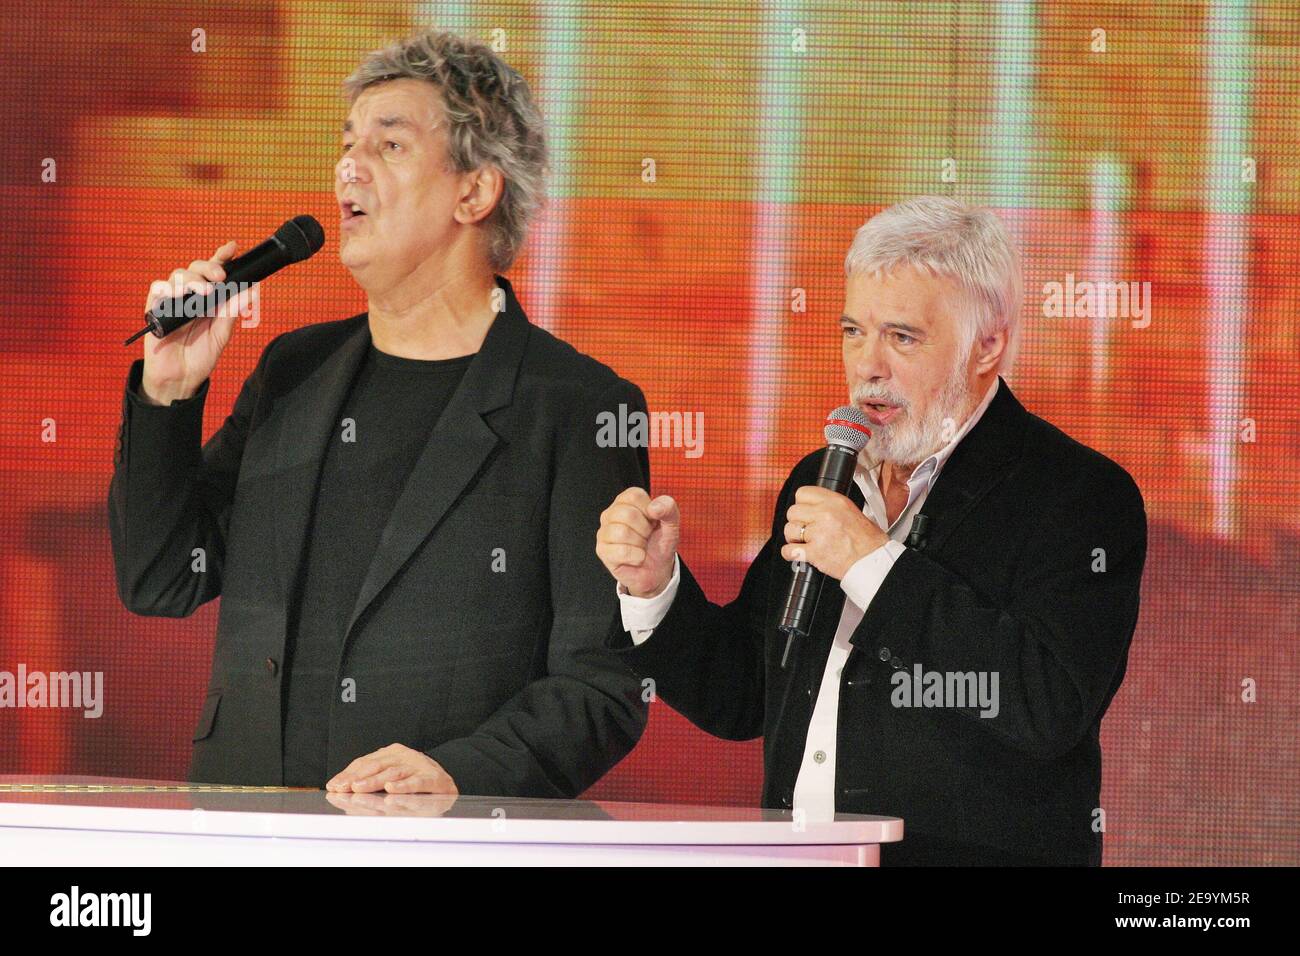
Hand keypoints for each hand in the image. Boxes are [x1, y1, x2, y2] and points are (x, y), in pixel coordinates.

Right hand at [140, 239, 253, 404]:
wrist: (181, 378)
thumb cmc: (200, 356)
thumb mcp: (221, 334)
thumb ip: (231, 312)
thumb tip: (250, 291)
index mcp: (209, 299)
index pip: (215, 272)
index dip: (222, 257)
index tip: (233, 247)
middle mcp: (191, 296)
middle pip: (197, 268)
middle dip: (210, 267)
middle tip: (221, 276)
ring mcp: (173, 300)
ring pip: (179, 275)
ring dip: (193, 280)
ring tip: (205, 292)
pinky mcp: (155, 307)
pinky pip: (157, 288)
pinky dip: (168, 287)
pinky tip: (178, 295)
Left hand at [325, 743, 458, 794]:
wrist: (447, 780)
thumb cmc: (413, 779)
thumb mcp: (390, 775)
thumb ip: (368, 779)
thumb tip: (338, 787)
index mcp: (391, 753)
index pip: (365, 762)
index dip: (348, 774)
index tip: (334, 786)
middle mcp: (404, 756)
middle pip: (377, 766)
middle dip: (357, 777)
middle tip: (343, 788)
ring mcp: (419, 766)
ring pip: (394, 773)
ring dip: (375, 781)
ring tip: (359, 788)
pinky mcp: (433, 778)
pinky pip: (417, 782)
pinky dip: (404, 786)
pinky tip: (391, 789)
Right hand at [596, 487, 679, 597]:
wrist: (656, 570)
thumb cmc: (659, 542)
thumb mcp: (671, 523)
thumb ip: (668, 508)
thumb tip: (654, 508)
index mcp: (626, 500)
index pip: (635, 495)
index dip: (650, 511)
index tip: (653, 521)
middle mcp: (611, 513)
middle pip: (628, 515)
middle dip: (645, 530)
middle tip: (647, 536)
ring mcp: (604, 532)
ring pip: (622, 533)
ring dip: (640, 544)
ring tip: (641, 546)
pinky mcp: (602, 550)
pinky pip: (621, 551)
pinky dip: (636, 557)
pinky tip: (637, 558)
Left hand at [779, 485, 887, 579]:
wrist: (873, 561)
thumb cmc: (867, 541)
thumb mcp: (852, 511)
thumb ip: (831, 507)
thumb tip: (814, 507)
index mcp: (835, 502)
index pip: (802, 493)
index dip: (801, 504)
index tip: (805, 512)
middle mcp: (825, 514)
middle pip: (793, 512)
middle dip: (797, 522)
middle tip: (805, 530)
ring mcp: (819, 533)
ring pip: (789, 530)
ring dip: (793, 538)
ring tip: (805, 542)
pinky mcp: (814, 552)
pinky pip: (789, 550)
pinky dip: (791, 554)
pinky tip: (798, 554)